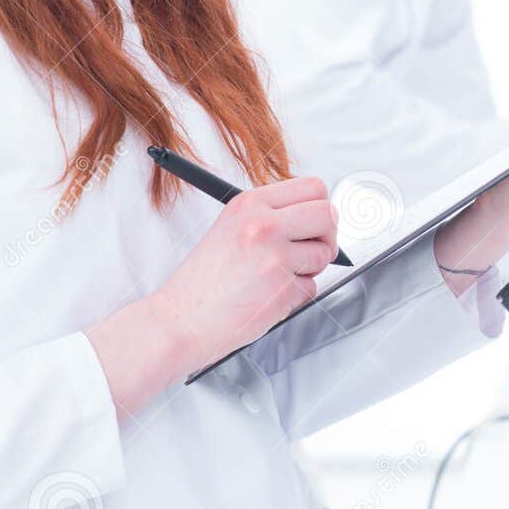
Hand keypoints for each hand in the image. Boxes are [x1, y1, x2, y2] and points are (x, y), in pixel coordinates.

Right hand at [89, 177, 338, 403]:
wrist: (180, 321)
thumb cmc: (201, 283)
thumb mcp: (229, 229)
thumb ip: (268, 217)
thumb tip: (311, 216)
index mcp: (249, 204)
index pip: (313, 187)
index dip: (319, 207)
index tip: (314, 222)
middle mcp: (263, 225)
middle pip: (328, 214)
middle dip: (327, 234)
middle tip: (312, 248)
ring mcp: (275, 256)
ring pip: (324, 253)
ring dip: (310, 269)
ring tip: (277, 277)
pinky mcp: (284, 288)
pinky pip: (312, 287)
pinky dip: (296, 295)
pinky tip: (268, 296)